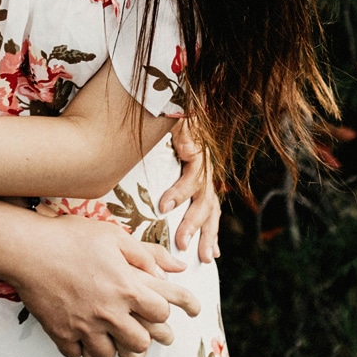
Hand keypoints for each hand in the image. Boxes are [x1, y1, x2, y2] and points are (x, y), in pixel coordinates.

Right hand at [4, 213, 201, 356]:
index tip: (171, 310)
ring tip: (115, 341)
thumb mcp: (113, 236)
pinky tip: (91, 353)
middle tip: (144, 333)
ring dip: (116, 350)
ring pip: (110, 356)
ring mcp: (83, 326)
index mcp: (126, 287)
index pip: (161, 313)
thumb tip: (177, 267)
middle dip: (145, 338)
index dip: (168, 312)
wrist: (26, 249)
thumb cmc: (70, 237)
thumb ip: (147, 255)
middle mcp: (108, 312)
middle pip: (140, 343)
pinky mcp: (61, 334)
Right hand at [159, 119, 220, 263]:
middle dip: (207, 236)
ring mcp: (202, 163)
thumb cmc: (159, 130)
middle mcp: (204, 172)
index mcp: (199, 177)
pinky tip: (165, 205)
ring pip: (202, 199)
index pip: (209, 210)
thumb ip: (160, 182)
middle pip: (210, 210)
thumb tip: (146, 202)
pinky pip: (191, 177)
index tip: (211, 255)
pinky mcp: (196, 151)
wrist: (167, 98)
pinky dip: (178, 192)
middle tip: (200, 257)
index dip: (211, 232)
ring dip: (191, 222)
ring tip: (181, 240)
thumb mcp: (159, 161)